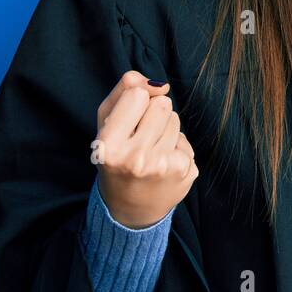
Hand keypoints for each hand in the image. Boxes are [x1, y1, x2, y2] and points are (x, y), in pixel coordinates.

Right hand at [92, 70, 198, 228]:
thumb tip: (158, 83)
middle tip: (140, 137)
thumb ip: (125, 90)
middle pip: (162, 104)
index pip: (138, 95)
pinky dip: (176, 147)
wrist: (128, 208)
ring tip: (150, 150)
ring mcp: (163, 167)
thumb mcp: (106, 122)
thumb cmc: (115, 156)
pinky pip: (186, 139)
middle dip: (153, 114)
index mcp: (109, 145)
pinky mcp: (185, 172)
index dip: (135, 103)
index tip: (127, 121)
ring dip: (165, 130)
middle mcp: (136, 158)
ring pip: (176, 119)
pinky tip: (163, 164)